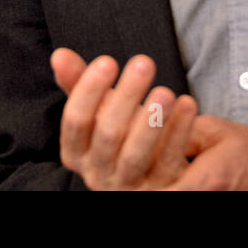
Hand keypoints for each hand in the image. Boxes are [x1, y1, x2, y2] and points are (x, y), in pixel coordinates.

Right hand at [52, 49, 247, 189]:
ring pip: (135, 156)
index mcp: (77, 153)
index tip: (108, 61)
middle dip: (126, 97)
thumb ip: (78, 83)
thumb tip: (59, 55)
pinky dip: (179, 133)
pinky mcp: (160, 191)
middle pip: (107, 135)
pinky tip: (187, 105)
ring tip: (166, 91)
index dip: (89, 90)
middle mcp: (98, 174)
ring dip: (151, 121)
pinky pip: (169, 164)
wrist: (148, 174)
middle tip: (144, 62)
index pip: (75, 121)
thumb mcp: (96, 109)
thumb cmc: (119, 133)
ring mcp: (129, 187)